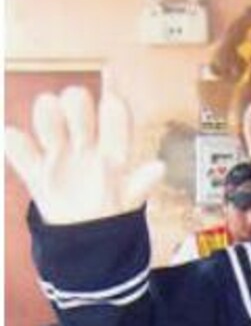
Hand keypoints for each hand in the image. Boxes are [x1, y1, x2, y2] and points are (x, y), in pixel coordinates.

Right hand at [5, 87, 164, 224]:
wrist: (85, 237)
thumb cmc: (111, 212)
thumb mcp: (129, 200)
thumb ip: (141, 183)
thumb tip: (160, 167)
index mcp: (110, 142)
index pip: (112, 108)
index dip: (113, 90)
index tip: (111, 88)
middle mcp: (84, 138)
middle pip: (76, 100)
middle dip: (78, 110)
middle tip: (82, 141)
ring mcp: (58, 149)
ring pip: (47, 110)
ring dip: (48, 119)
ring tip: (54, 146)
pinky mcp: (35, 167)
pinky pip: (17, 145)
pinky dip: (15, 142)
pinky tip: (15, 139)